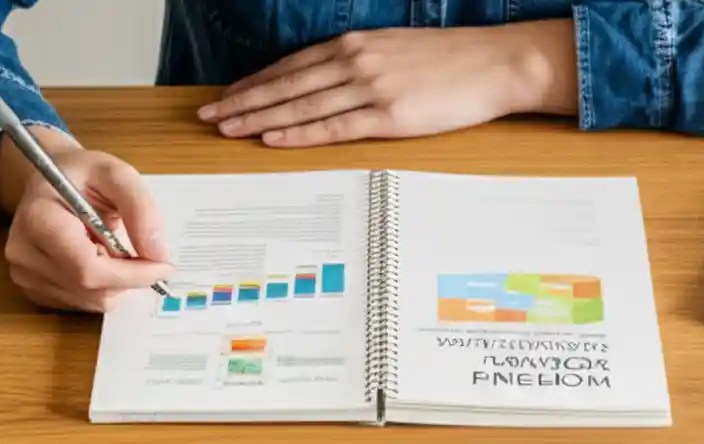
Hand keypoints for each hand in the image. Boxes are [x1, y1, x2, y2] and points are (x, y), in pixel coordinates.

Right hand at [0, 129, 172, 311]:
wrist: (51, 179)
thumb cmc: (81, 175)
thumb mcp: (117, 175)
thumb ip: (141, 210)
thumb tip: (158, 254)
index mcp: (38, 219)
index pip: (88, 268)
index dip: (131, 274)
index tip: (162, 265)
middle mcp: (23, 252)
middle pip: (92, 288)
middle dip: (128, 276)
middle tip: (142, 251)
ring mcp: (25, 275)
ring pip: (92, 300)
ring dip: (117, 281)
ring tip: (109, 245)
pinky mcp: (34, 290)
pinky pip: (83, 303)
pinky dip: (103, 287)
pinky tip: (96, 258)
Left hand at [196, 20, 577, 146]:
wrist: (495, 64)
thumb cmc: (452, 62)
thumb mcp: (397, 51)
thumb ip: (362, 65)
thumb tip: (333, 83)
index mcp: (356, 44)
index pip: (291, 65)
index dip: (255, 82)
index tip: (227, 95)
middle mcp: (356, 61)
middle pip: (286, 83)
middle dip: (243, 100)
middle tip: (208, 115)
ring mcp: (370, 87)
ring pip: (300, 105)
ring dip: (259, 117)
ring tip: (227, 128)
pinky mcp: (389, 115)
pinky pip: (332, 126)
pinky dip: (298, 133)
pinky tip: (271, 138)